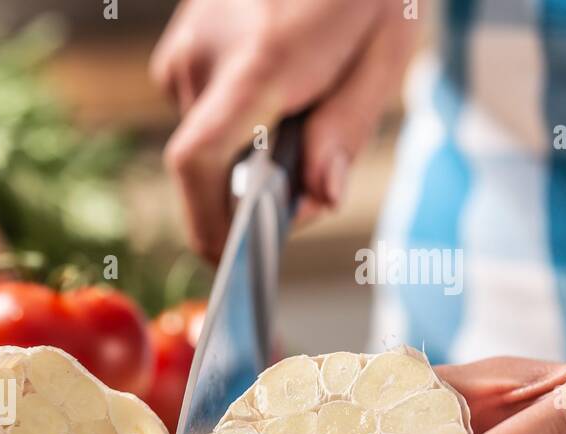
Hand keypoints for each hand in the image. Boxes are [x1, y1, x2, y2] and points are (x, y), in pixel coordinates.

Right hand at [149, 0, 418, 261]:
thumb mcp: (385, 49)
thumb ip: (346, 129)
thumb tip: (316, 201)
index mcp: (259, 61)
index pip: (197, 162)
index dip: (205, 224)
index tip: (231, 256)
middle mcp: (205, 58)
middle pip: (210, 165)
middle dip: (253, 183)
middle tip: (313, 156)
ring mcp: (185, 49)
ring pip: (208, 137)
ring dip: (251, 144)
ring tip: (304, 91)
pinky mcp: (180, 46)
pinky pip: (203, 109)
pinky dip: (240, 115)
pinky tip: (281, 75)